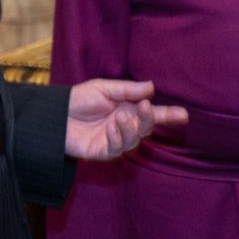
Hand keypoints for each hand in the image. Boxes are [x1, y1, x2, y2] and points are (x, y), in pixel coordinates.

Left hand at [64, 80, 187, 159]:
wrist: (55, 114)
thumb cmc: (79, 99)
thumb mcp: (104, 88)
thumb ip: (127, 90)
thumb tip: (152, 87)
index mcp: (128, 109)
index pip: (152, 114)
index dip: (168, 115)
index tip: (183, 115)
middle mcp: (125, 125)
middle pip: (147, 128)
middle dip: (150, 119)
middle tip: (145, 108)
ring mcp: (115, 140)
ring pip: (135, 140)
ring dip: (131, 129)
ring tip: (119, 117)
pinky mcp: (104, 151)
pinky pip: (118, 148)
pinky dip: (118, 138)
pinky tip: (110, 128)